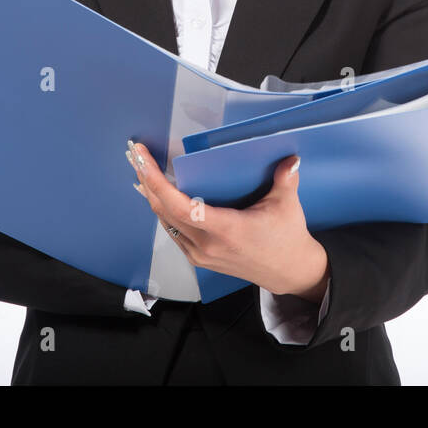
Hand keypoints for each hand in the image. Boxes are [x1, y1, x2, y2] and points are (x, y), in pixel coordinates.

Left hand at [125, 140, 330, 301]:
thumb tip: (290, 158)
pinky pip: (172, 230)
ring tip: (141, 168)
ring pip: (164, 220)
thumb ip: (286, 179)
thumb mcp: (287, 206)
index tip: (143, 160)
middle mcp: (206, 245)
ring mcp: (199, 254)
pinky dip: (161, 209)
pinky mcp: (198, 257)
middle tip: (136, 154)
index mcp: (225, 230)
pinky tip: (155, 194)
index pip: (180, 206)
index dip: (157, 182)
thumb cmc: (286, 239)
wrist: (288, 272)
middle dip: (146, 180)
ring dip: (150, 194)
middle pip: (163, 210)